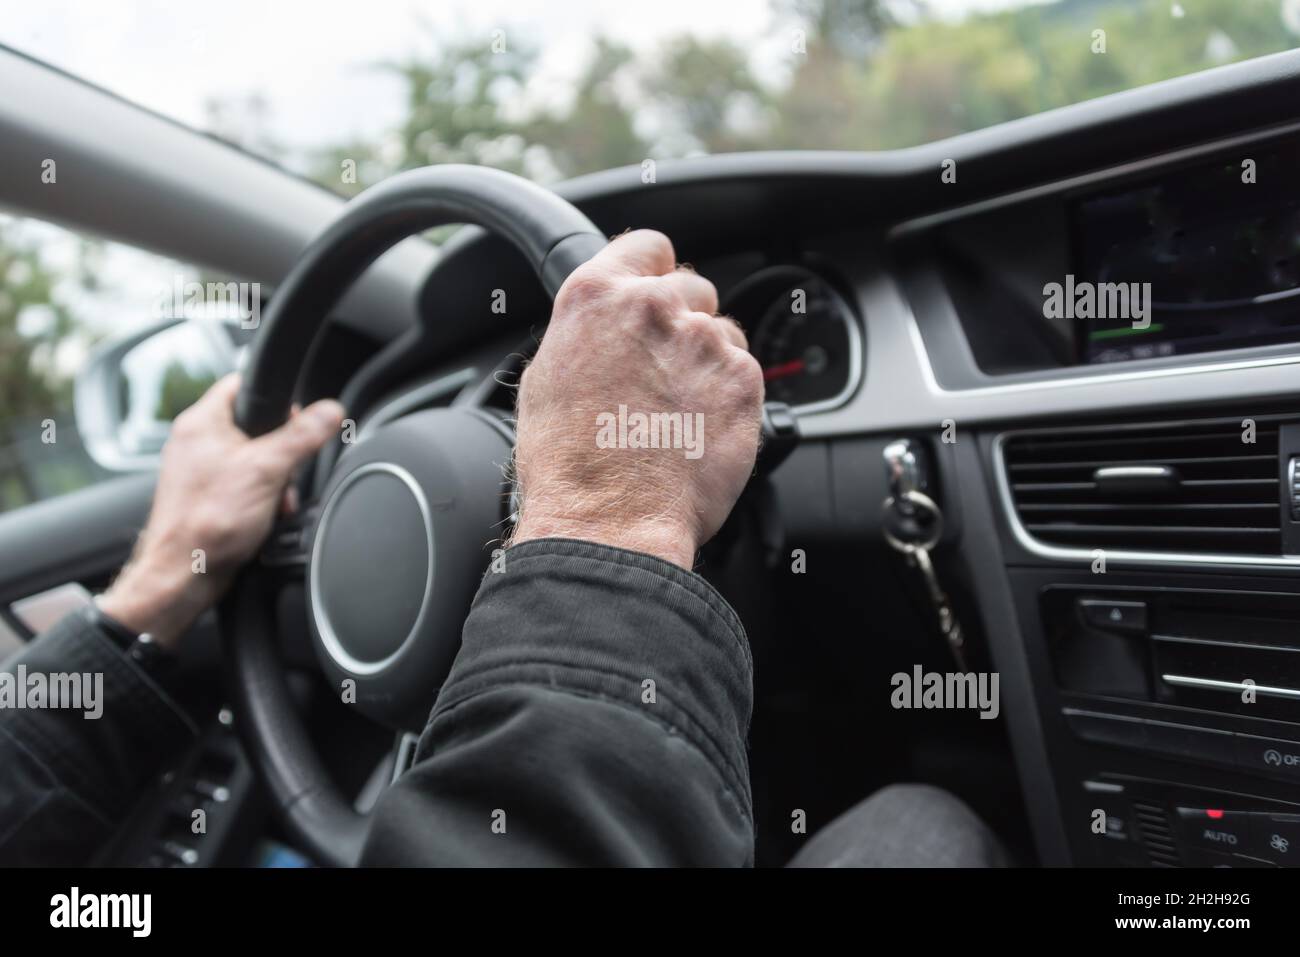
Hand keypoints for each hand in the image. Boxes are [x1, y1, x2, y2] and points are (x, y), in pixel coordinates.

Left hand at [100, 374, 343, 647]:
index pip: (243, 384)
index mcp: (202, 422)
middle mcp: (196, 442)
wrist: (184, 573)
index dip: (275, 397)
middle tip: (285, 472)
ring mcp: (200, 470)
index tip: (296, 417)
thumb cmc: (207, 523)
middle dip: (282, 452)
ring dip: (276, 480)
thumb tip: (330, 410)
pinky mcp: (208, 496)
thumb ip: (301, 436)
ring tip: (276, 500)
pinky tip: (266, 514)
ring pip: (255, 458)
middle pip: (256, 426)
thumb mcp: (268, 470)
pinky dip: (262, 497)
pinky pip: (246, 484)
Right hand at [511, 229, 763, 568]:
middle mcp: (654, 306)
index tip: (655, 293)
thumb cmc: (569, 465)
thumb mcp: (547, 378)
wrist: (610, 518)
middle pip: (691, 286)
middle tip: (662, 371)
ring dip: (707, 361)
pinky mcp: (744, 380)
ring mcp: (704, 341)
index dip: (653, 273)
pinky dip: (729, 396)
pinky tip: (699, 429)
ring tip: (677, 412)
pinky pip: (745, 372)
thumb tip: (605, 331)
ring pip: (721, 332)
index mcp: (597, 295)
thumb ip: (588, 334)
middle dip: (682, 321)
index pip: (648, 247)